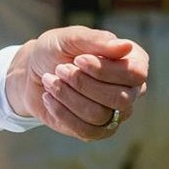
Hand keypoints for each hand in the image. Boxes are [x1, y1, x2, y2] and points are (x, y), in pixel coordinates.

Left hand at [5, 26, 149, 139]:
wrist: (33, 71)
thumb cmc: (57, 50)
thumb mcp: (71, 37)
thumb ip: (97, 40)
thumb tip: (126, 47)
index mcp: (134, 61)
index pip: (135, 73)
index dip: (105, 70)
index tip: (78, 59)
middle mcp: (131, 89)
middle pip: (121, 98)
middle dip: (84, 84)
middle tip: (60, 69)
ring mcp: (116, 113)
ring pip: (100, 115)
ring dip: (68, 97)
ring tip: (50, 81)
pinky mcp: (98, 131)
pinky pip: (87, 131)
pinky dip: (62, 113)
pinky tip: (49, 97)